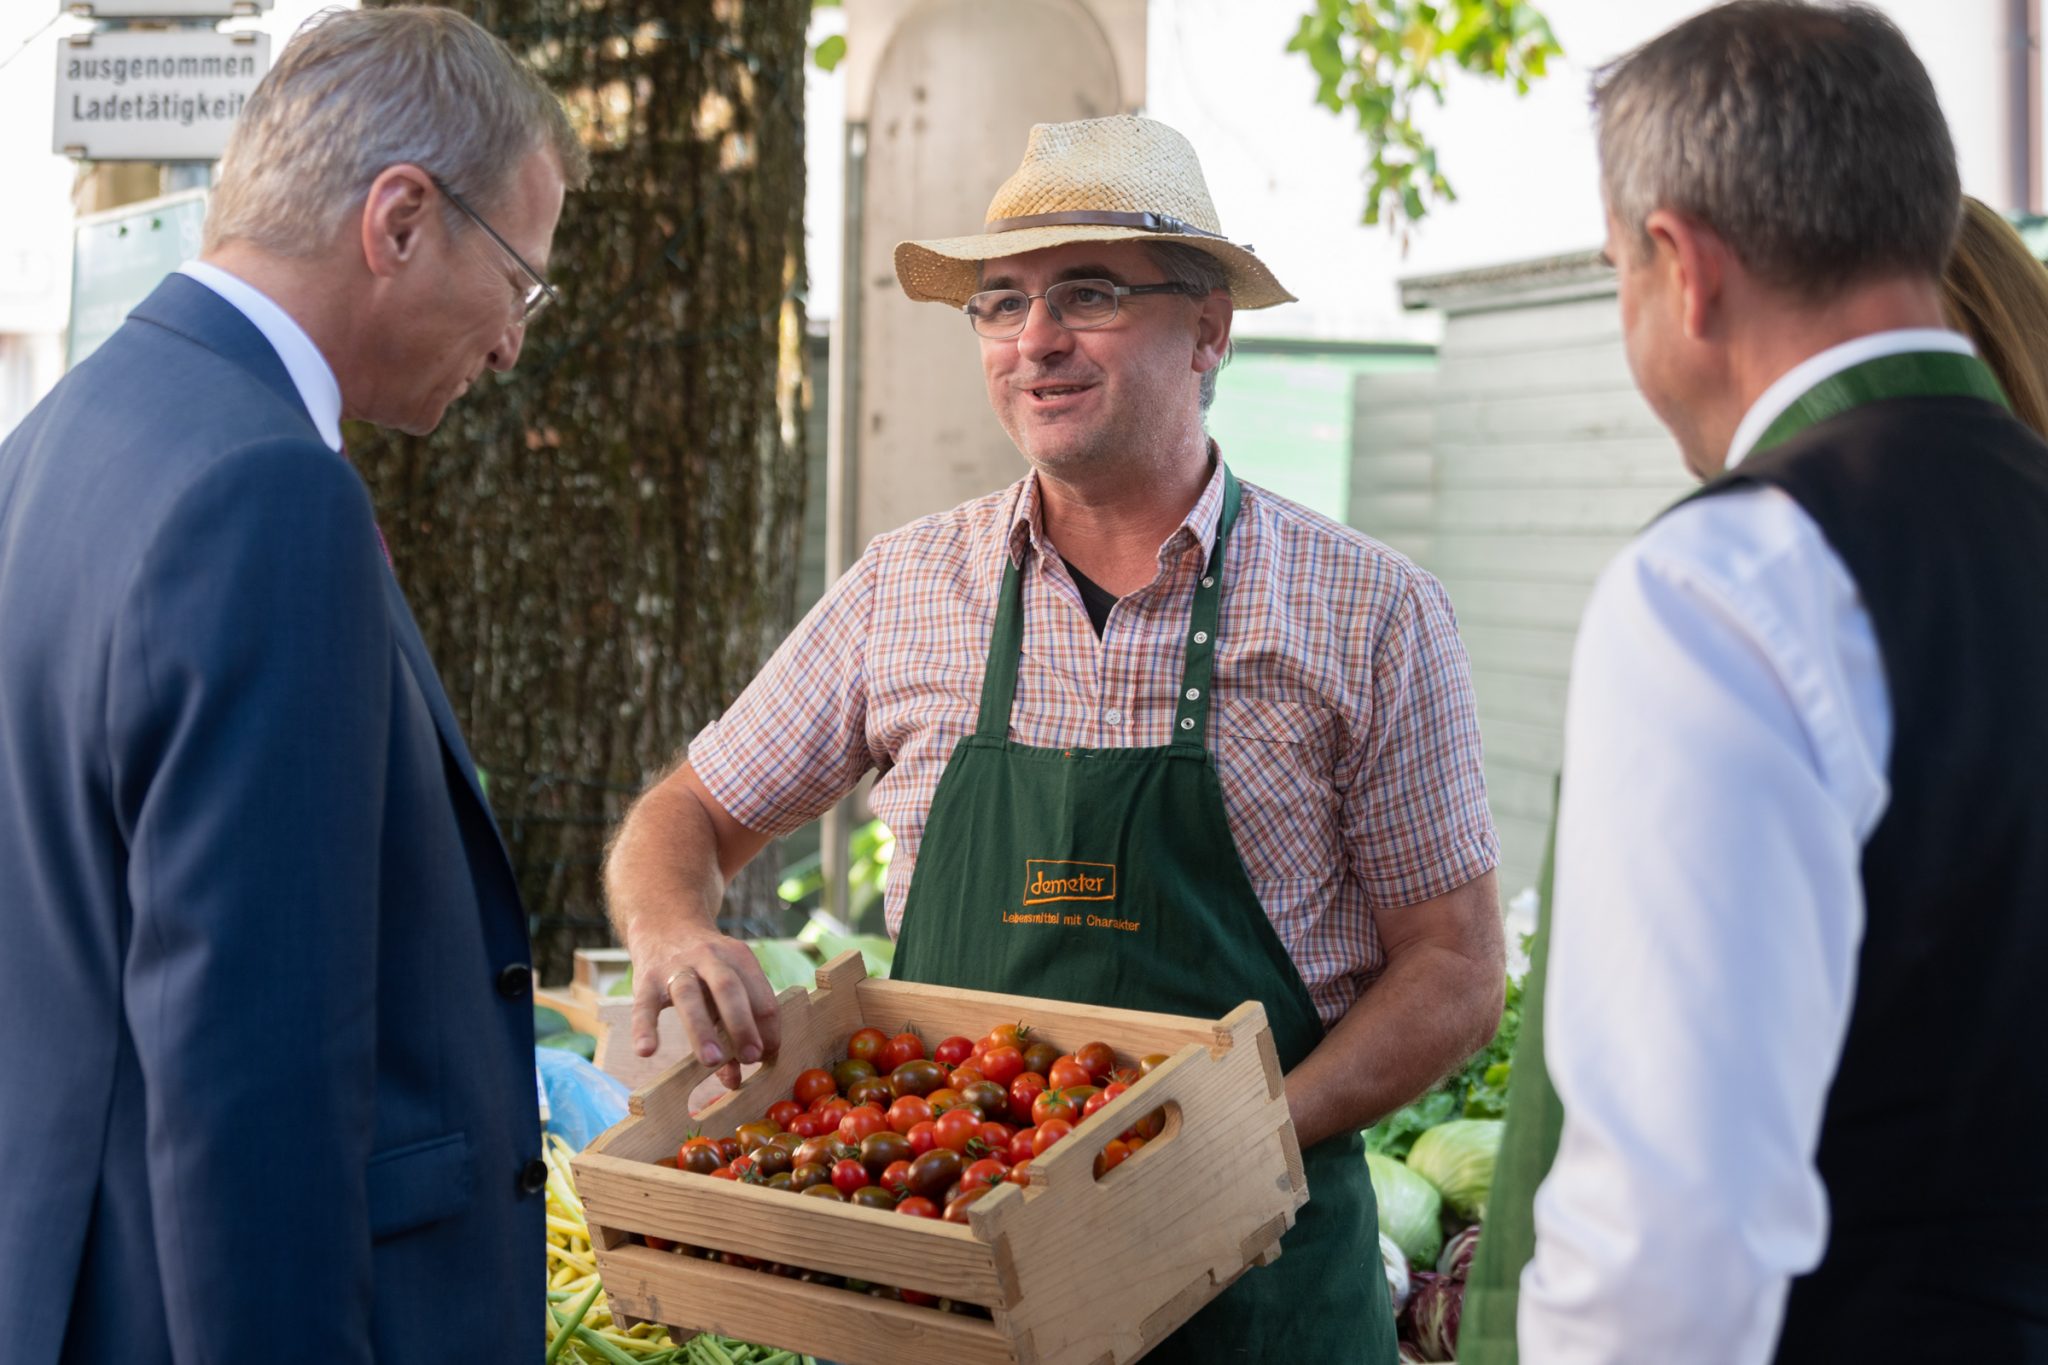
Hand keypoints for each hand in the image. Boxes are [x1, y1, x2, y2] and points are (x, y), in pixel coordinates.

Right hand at [628, 929, 781, 1089]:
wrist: (666, 923)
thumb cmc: (704, 969)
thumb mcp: (724, 988)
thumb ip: (731, 1030)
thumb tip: (734, 1079)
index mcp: (740, 959)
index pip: (761, 994)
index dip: (768, 1027)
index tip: (769, 1056)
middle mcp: (710, 958)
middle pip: (729, 988)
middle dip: (742, 1024)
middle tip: (751, 1057)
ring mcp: (676, 966)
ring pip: (689, 995)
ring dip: (702, 1029)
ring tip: (711, 1062)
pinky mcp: (646, 978)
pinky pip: (644, 1005)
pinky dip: (644, 1028)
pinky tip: (646, 1051)